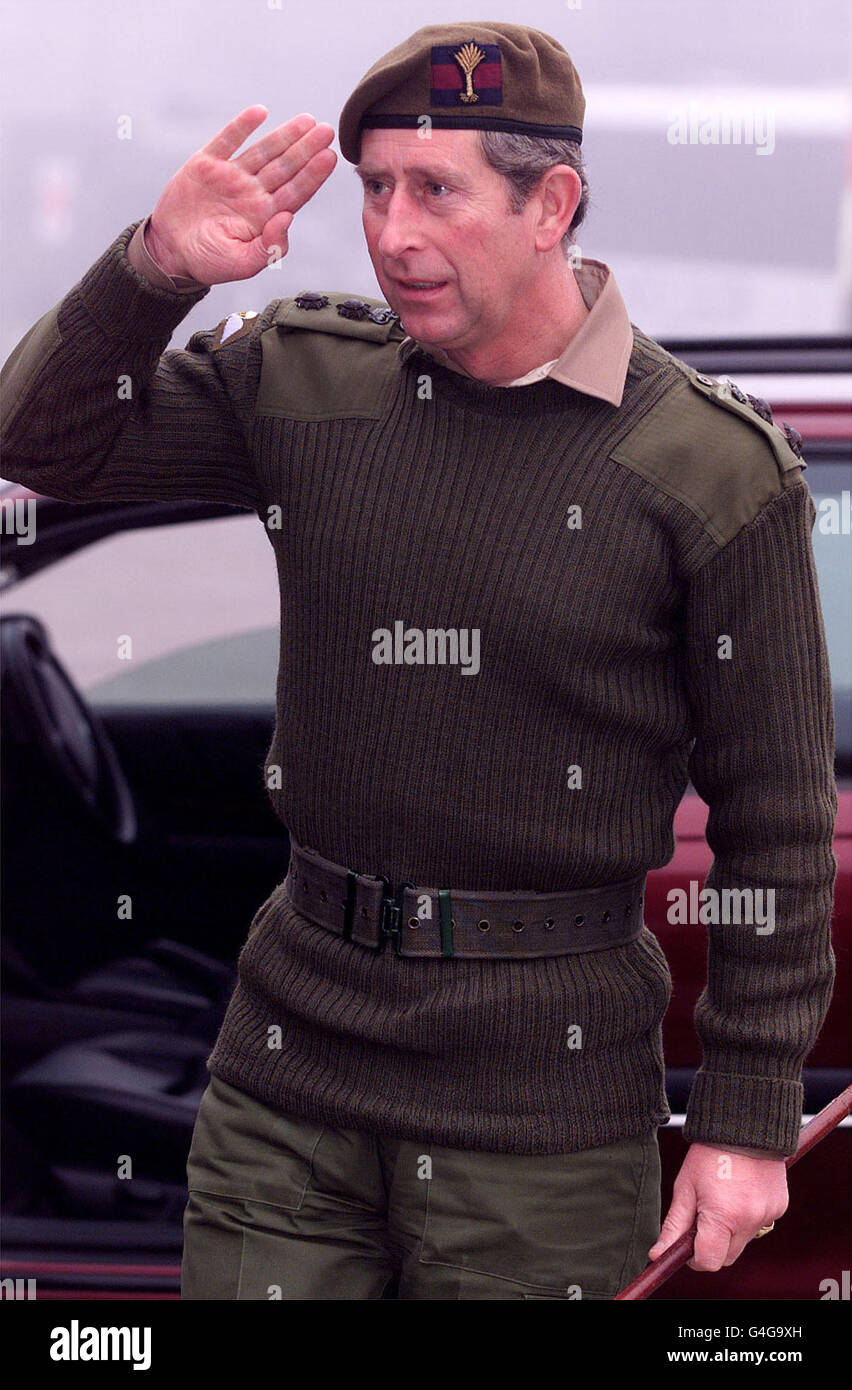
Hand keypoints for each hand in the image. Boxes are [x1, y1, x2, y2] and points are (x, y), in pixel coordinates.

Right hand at [146, 105, 336, 284]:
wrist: (170, 252)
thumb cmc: (209, 262)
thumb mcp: (242, 263)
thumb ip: (269, 246)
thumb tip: (288, 218)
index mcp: (265, 216)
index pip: (296, 192)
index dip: (313, 174)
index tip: (330, 157)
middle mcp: (252, 192)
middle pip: (285, 167)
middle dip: (306, 148)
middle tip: (327, 130)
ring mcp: (231, 176)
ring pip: (263, 150)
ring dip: (284, 135)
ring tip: (306, 120)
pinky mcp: (207, 164)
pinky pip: (227, 140)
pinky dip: (242, 126)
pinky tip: (260, 112)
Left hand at [648, 1142, 788, 1270]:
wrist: (745, 1125)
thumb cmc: (709, 1154)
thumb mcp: (685, 1187)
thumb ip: (674, 1225)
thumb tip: (658, 1254)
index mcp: (723, 1217)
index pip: (709, 1262)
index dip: (694, 1257)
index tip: (688, 1243)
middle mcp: (750, 1221)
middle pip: (728, 1257)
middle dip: (713, 1245)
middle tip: (703, 1216)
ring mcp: (768, 1215)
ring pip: (743, 1241)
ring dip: (730, 1231)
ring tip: (723, 1197)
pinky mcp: (780, 1207)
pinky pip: (759, 1224)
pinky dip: (747, 1217)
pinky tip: (740, 1192)